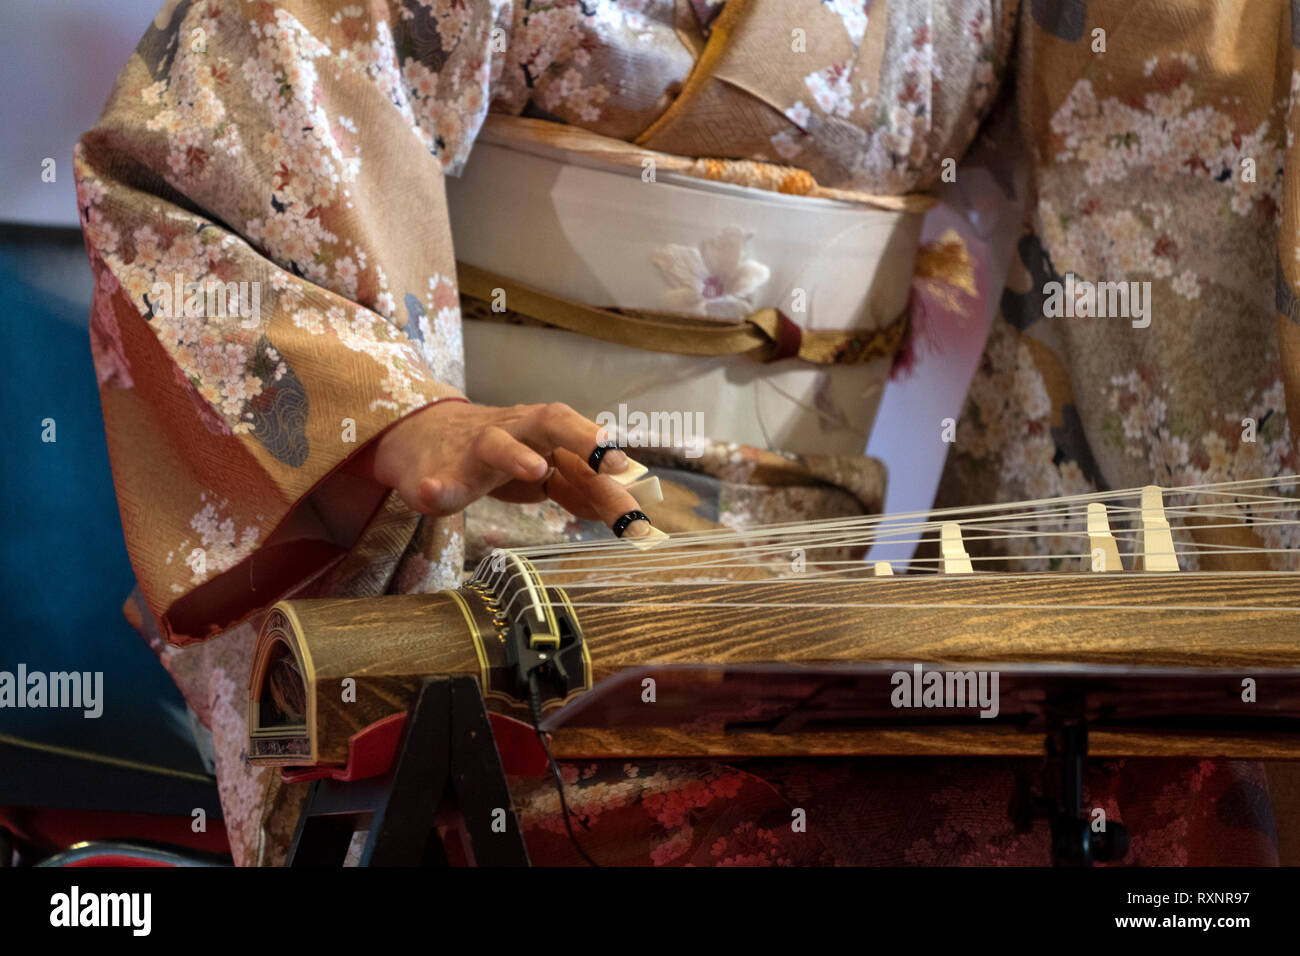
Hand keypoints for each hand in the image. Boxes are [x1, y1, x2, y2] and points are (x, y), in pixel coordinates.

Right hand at [352, 400, 651, 535]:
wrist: (424, 438)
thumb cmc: (500, 455)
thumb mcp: (545, 471)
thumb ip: (583, 490)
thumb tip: (625, 512)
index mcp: (547, 433)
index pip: (586, 447)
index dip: (613, 465)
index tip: (636, 476)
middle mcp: (516, 432)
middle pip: (552, 422)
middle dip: (583, 438)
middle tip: (610, 461)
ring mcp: (476, 450)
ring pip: (496, 444)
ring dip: (516, 455)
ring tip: (535, 469)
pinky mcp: (440, 473)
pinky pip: (437, 480)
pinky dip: (436, 487)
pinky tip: (433, 493)